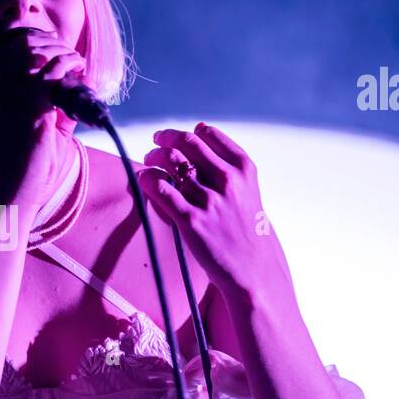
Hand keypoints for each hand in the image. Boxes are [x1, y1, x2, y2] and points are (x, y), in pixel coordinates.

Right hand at [0, 29, 83, 208]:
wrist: (19, 191)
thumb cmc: (33, 166)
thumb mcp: (53, 129)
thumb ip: (63, 107)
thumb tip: (83, 86)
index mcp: (9, 92)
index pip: (21, 46)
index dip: (46, 43)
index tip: (68, 59)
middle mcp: (8, 89)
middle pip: (29, 41)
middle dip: (58, 44)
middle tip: (75, 63)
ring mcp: (16, 95)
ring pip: (39, 50)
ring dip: (64, 54)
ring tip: (78, 68)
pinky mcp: (29, 105)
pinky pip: (49, 71)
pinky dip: (68, 68)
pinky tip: (78, 79)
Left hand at [139, 123, 291, 301]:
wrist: (253, 269)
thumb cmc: (246, 230)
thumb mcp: (247, 191)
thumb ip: (227, 164)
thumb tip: (200, 128)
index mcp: (243, 169)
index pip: (209, 135)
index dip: (187, 132)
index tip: (174, 136)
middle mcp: (228, 180)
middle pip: (187, 143)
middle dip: (166, 138)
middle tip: (156, 142)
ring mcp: (210, 201)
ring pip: (171, 163)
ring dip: (154, 157)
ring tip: (149, 161)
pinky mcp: (191, 222)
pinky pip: (161, 190)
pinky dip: (148, 179)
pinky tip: (144, 179)